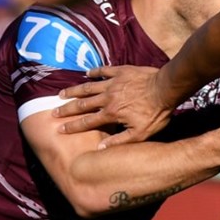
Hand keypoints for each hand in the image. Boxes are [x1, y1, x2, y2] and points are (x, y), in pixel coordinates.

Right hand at [55, 65, 170, 146]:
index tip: (59, 129)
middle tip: (53, 111)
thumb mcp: (140, 134)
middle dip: (67, 108)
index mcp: (111, 114)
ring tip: (61, 93)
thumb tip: (100, 148)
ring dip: (75, 90)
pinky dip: (94, 72)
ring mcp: (113, 83)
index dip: (72, 126)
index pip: (87, 122)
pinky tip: (87, 73)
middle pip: (83, 104)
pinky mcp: (121, 71)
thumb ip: (120, 141)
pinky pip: (104, 71)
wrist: (166, 89)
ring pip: (89, 87)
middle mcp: (107, 98)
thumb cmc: (156, 114)